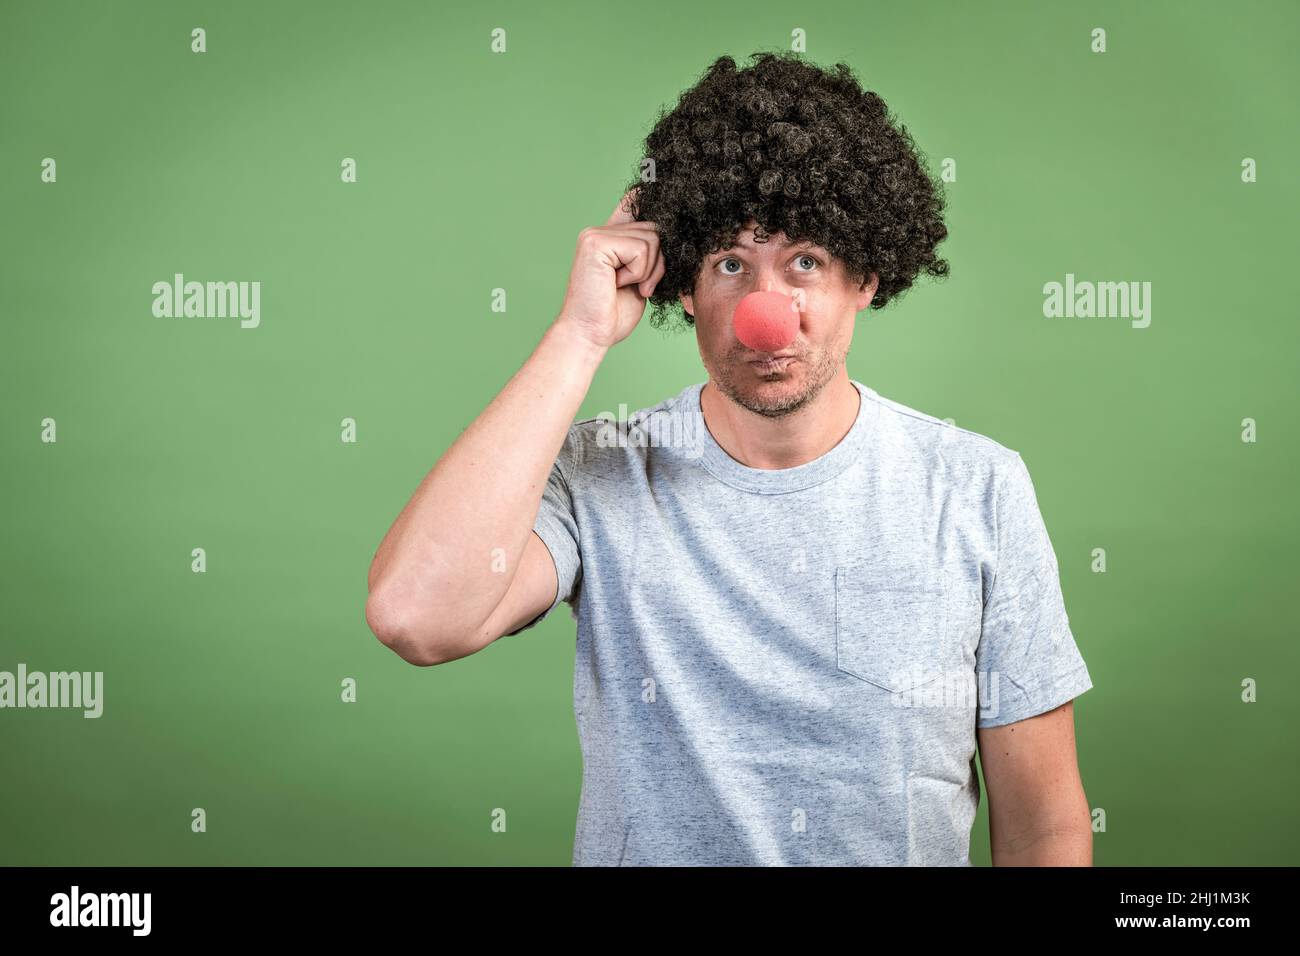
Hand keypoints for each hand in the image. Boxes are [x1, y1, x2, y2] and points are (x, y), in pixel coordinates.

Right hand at [555, 188, 664, 349]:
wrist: (590, 335)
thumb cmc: (613, 314)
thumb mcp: (640, 279)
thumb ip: (648, 254)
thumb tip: (673, 232)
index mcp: (610, 237)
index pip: (633, 201)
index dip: (648, 193)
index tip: (656, 181)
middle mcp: (600, 230)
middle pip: (656, 227)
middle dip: (660, 261)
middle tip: (642, 285)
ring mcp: (596, 234)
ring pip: (652, 238)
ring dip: (650, 270)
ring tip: (629, 286)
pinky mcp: (596, 243)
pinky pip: (641, 249)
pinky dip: (639, 272)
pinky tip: (619, 284)